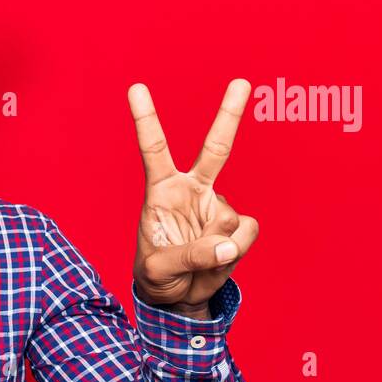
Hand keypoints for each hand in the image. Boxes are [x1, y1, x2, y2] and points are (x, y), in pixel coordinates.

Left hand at [129, 79, 258, 315]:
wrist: (178, 299)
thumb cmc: (156, 277)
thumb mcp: (158, 271)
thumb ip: (189, 256)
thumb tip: (227, 245)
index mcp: (161, 191)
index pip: (154, 149)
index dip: (146, 119)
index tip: (136, 88)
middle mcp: (192, 191)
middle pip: (215, 149)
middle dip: (230, 115)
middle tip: (242, 82)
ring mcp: (217, 207)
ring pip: (230, 217)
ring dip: (216, 247)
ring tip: (197, 262)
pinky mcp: (237, 227)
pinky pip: (246, 233)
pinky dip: (234, 252)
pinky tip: (217, 260)